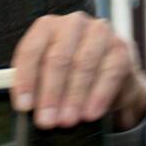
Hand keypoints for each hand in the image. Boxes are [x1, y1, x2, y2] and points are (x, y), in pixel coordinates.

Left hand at [10, 12, 145, 129]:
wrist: (110, 75)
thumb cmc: (69, 74)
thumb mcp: (47, 76)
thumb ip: (35, 85)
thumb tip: (27, 107)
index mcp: (47, 26)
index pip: (31, 50)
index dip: (26, 80)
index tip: (24, 106)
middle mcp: (73, 24)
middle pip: (58, 58)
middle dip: (50, 93)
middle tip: (46, 120)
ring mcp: (100, 33)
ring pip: (83, 65)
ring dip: (73, 97)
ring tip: (66, 121)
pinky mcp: (120, 49)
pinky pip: (109, 73)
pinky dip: (98, 96)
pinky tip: (90, 114)